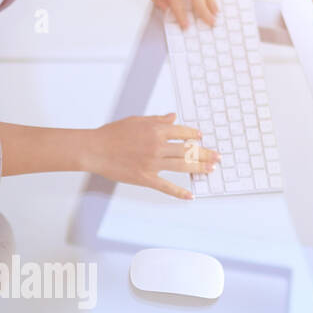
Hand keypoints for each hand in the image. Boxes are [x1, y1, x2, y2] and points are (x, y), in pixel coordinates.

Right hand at [85, 112, 218, 199]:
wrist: (95, 149)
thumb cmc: (112, 133)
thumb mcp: (136, 121)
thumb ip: (157, 120)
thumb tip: (173, 117)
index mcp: (156, 129)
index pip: (182, 132)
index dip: (194, 135)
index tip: (201, 138)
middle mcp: (157, 146)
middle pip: (188, 150)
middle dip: (205, 153)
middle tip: (217, 156)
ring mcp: (152, 163)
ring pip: (182, 165)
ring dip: (199, 167)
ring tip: (211, 169)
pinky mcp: (145, 177)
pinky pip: (166, 186)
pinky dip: (179, 192)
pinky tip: (190, 195)